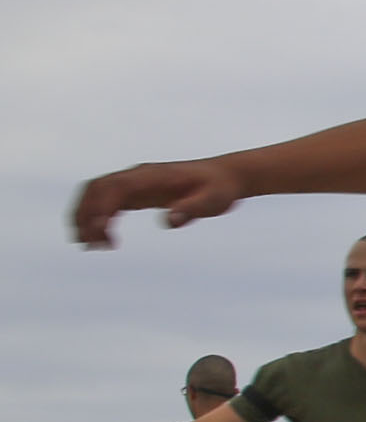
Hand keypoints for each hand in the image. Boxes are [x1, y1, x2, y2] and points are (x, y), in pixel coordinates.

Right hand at [73, 160, 245, 248]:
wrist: (225, 177)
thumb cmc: (219, 188)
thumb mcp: (214, 200)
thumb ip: (192, 209)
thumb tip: (171, 221)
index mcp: (152, 176)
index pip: (115, 188)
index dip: (101, 207)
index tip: (98, 232)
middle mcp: (138, 176)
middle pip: (96, 189)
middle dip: (84, 214)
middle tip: (87, 244)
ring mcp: (135, 182)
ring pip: (97, 194)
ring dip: (86, 216)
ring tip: (89, 246)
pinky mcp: (136, 192)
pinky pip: (108, 202)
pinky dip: (98, 218)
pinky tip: (103, 240)